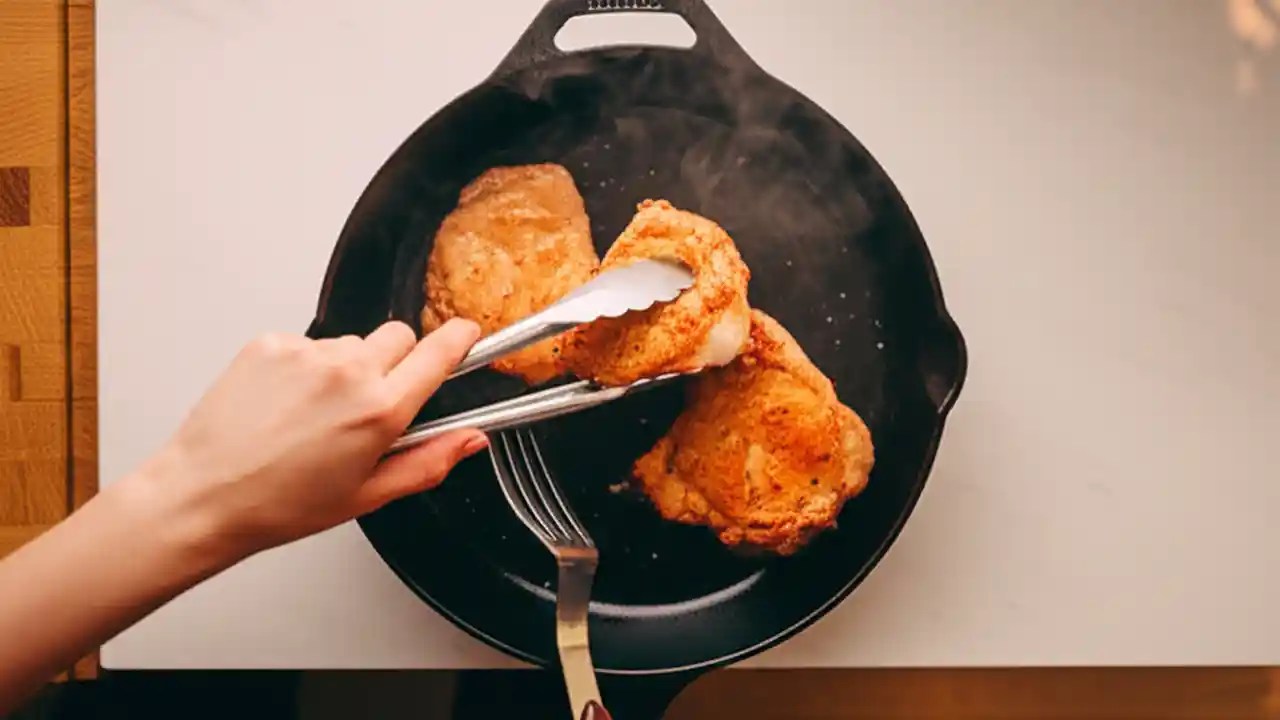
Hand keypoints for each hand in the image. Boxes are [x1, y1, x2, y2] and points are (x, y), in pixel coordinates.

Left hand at [136, 318, 487, 557]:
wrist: (202, 495)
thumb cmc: (279, 504)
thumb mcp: (368, 495)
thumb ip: (429, 461)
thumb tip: (471, 439)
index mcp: (379, 410)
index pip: (439, 352)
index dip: (459, 339)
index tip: (465, 335)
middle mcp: (347, 371)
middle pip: (399, 337)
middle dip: (397, 363)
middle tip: (371, 404)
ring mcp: (306, 352)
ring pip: (352, 342)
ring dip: (348, 368)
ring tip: (316, 414)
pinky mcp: (270, 343)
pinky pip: (308, 343)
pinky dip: (306, 367)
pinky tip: (286, 405)